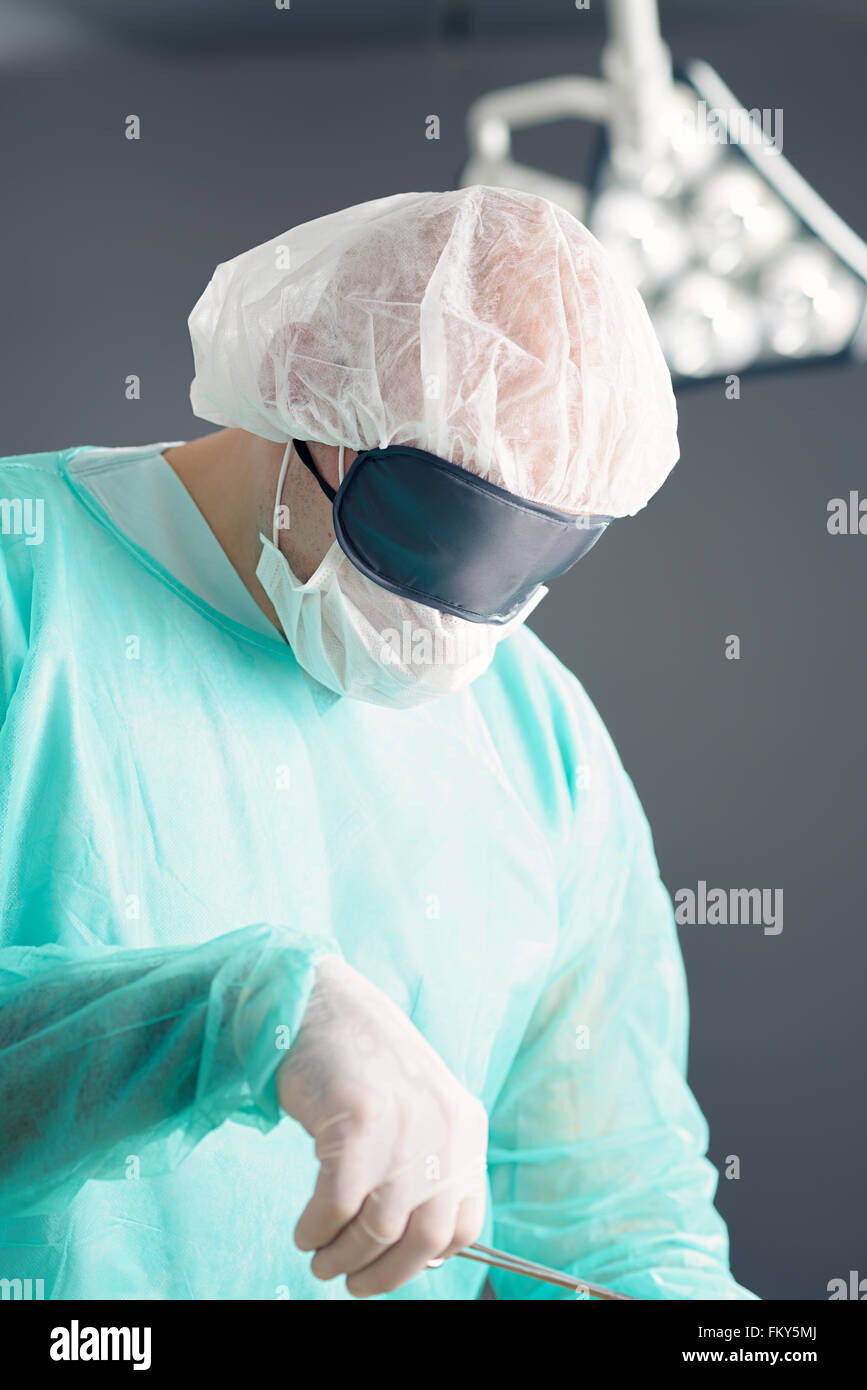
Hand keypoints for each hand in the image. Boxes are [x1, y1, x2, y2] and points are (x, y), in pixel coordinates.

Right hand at [277, 955, 487, 1296]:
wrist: (320, 1002)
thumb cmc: (359, 1064)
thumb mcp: (416, 1110)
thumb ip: (426, 1164)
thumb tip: (417, 1247)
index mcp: (466, 1128)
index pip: (465, 1223)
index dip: (426, 1258)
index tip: (392, 1265)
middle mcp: (446, 1129)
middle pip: (424, 1238)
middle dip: (382, 1274)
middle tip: (348, 1280)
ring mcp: (404, 1124)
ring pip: (378, 1228)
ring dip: (342, 1256)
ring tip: (319, 1256)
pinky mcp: (360, 1120)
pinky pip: (338, 1205)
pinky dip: (317, 1229)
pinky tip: (305, 1229)